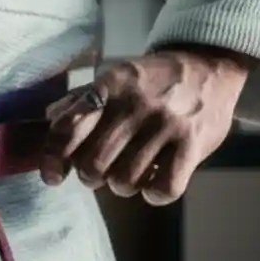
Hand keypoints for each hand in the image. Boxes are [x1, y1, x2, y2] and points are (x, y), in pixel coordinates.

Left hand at [39, 46, 253, 205]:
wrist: (209, 65)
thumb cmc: (155, 80)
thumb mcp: (117, 77)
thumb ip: (82, 99)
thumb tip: (50, 117)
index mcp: (110, 87)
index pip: (68, 128)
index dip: (53, 159)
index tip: (53, 176)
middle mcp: (136, 105)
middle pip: (93, 164)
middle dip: (90, 176)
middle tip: (100, 171)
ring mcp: (166, 125)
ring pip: (125, 181)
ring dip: (122, 185)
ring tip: (130, 173)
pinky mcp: (193, 144)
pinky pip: (164, 188)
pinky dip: (154, 195)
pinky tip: (155, 184)